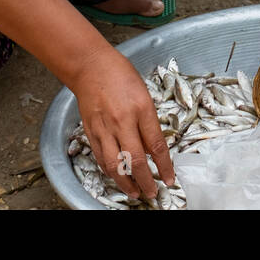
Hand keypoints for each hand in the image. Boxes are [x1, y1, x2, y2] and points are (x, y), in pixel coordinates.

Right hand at [71, 50, 173, 200]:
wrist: (91, 66)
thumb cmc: (119, 75)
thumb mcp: (144, 95)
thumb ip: (148, 123)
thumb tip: (151, 149)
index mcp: (142, 108)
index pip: (157, 145)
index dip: (164, 167)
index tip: (169, 179)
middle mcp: (123, 121)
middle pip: (136, 161)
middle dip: (146, 182)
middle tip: (153, 192)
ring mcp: (105, 127)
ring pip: (115, 165)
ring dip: (126, 183)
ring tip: (135, 192)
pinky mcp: (90, 131)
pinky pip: (101, 158)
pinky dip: (110, 171)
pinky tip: (117, 177)